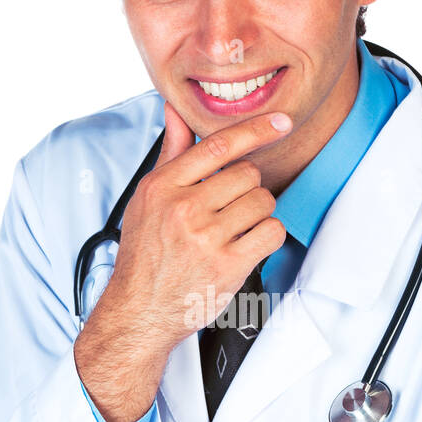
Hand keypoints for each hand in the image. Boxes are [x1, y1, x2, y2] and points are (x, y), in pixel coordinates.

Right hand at [74, 103, 291, 421]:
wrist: (140, 310)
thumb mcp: (147, 199)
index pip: (218, 146)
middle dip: (247, 190)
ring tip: (236, 229)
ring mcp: (206, 238)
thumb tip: (174, 112)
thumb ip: (170, 155)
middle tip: (230, 209)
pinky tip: (249, 243)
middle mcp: (184, 209)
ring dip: (258, 214)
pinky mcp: (228, 265)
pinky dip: (268, 236)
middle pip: (248, 175)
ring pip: (263, 202)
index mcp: (163, 186)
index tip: (281, 121)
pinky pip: (271, 232)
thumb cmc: (145, 254)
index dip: (256, 130)